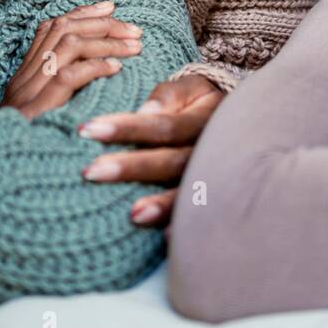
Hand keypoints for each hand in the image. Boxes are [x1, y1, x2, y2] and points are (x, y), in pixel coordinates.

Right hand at [2, 1, 142, 117]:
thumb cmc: (29, 147)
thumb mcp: (43, 114)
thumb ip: (62, 91)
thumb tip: (101, 70)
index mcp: (25, 74)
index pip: (52, 27)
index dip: (83, 13)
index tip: (111, 8)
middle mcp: (25, 76)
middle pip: (63, 29)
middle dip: (102, 24)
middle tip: (134, 30)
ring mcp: (30, 91)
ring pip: (69, 46)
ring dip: (107, 42)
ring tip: (134, 47)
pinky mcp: (38, 109)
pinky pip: (69, 76)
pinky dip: (95, 67)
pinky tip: (116, 70)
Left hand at [77, 74, 223, 226]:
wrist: (240, 123)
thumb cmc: (200, 103)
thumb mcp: (190, 88)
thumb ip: (169, 96)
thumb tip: (146, 109)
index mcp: (204, 118)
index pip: (164, 125)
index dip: (128, 128)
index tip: (87, 130)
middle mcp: (212, 150)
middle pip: (172, 161)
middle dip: (132, 168)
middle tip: (92, 172)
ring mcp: (215, 177)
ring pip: (187, 191)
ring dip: (162, 205)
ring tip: (133, 215)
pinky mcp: (214, 197)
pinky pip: (201, 215)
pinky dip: (185, 226)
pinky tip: (166, 238)